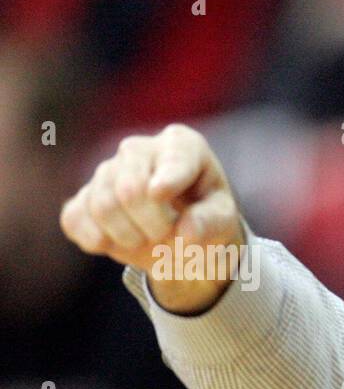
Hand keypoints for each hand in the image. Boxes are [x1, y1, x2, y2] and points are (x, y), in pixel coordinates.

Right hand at [60, 123, 243, 313]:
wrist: (183, 237)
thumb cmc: (207, 219)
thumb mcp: (224, 221)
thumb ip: (211, 223)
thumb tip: (187, 231)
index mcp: (182, 145)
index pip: (172, 158)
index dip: (165, 178)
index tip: (159, 193)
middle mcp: (140, 149)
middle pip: (130, 189)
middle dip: (154, 226)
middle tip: (169, 235)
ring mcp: (107, 170)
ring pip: (102, 207)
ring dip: (129, 237)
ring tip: (149, 238)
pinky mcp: (83, 197)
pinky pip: (75, 220)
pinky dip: (97, 241)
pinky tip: (116, 243)